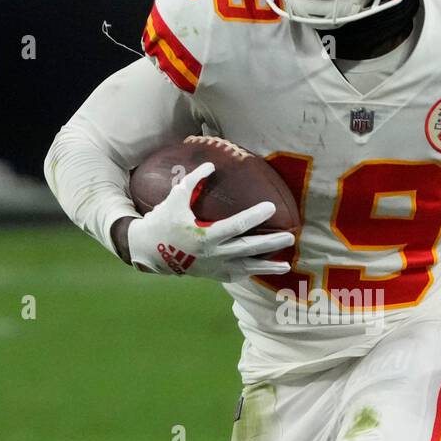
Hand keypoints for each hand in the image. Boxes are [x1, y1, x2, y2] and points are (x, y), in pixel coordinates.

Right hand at [125, 161, 293, 279]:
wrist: (150, 252)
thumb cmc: (164, 222)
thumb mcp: (175, 198)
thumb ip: (193, 181)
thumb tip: (210, 165)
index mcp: (205, 235)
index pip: (237, 226)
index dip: (255, 216)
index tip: (271, 207)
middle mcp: (213, 253)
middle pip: (248, 249)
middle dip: (270, 244)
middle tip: (290, 237)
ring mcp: (214, 267)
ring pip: (245, 268)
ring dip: (267, 266)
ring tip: (287, 265)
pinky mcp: (213, 274)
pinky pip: (237, 275)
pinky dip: (252, 273)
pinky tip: (267, 270)